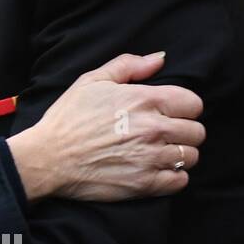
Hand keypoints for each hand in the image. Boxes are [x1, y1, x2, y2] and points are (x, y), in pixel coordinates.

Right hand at [7, 52, 204, 201]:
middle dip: (182, 131)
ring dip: (178, 155)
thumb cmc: (67, 118)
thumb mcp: (91, 81)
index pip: (194, 103)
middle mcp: (153, 129)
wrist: (47, 158)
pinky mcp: (145, 184)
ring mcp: (150, 158)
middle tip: (161, 134)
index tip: (168, 113)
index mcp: (144, 100)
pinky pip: (180, 181)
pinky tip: (154, 169)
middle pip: (197, 132)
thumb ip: (128, 65)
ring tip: (157, 153)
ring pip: (191, 157)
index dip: (182, 107)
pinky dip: (172, 177)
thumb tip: (160, 59)